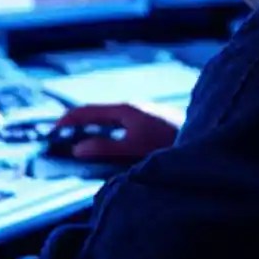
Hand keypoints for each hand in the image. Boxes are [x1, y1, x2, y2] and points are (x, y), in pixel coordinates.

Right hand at [54, 103, 178, 161]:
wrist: (208, 142)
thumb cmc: (170, 144)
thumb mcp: (133, 150)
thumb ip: (103, 149)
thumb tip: (77, 149)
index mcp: (124, 109)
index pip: (85, 111)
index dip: (65, 122)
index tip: (50, 134)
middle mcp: (132, 108)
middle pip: (97, 115)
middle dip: (77, 127)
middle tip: (61, 143)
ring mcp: (144, 114)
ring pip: (110, 121)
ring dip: (94, 132)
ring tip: (81, 149)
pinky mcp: (153, 123)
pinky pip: (122, 126)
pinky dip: (108, 135)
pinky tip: (110, 150)